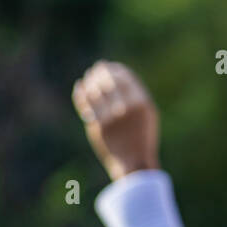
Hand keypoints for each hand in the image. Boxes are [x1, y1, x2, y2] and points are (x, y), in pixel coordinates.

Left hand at [72, 60, 160, 181]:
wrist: (134, 160)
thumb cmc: (141, 135)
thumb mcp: (147, 113)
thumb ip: (135, 96)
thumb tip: (117, 75)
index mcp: (142, 103)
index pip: (125, 78)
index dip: (115, 70)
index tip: (109, 66)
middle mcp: (126, 108)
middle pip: (109, 82)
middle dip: (101, 72)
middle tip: (97, 68)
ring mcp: (111, 117)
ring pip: (95, 92)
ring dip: (90, 81)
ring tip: (88, 77)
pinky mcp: (98, 126)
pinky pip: (86, 104)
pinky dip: (81, 93)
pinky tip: (80, 86)